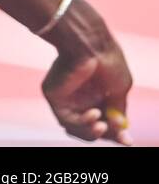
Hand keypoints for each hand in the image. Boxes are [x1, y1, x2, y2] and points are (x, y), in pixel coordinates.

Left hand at [42, 14, 132, 144]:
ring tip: (103, 125)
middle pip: (90, 127)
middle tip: (118, 137)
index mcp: (97, 94)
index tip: (128, 140)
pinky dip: (83, 123)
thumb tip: (120, 129)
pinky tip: (94, 114)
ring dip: (93, 132)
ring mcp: (66, 97)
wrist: (89, 43)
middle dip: (106, 134)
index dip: (115, 133)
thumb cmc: (107, 60)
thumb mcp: (119, 88)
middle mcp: (80, 97)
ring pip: (77, 128)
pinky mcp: (54, 96)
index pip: (104, 121)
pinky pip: (66, 120)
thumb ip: (117, 109)